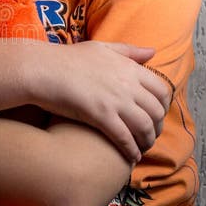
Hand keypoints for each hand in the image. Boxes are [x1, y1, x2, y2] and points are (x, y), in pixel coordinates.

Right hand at [31, 41, 171, 163]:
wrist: (42, 69)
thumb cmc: (67, 58)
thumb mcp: (102, 47)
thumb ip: (129, 50)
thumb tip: (153, 52)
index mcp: (129, 67)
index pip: (161, 90)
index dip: (163, 106)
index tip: (157, 115)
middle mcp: (127, 84)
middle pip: (156, 111)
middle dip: (157, 127)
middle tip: (151, 135)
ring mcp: (115, 101)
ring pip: (144, 127)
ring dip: (147, 141)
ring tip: (142, 148)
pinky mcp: (100, 116)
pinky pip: (124, 137)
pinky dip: (131, 150)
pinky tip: (131, 158)